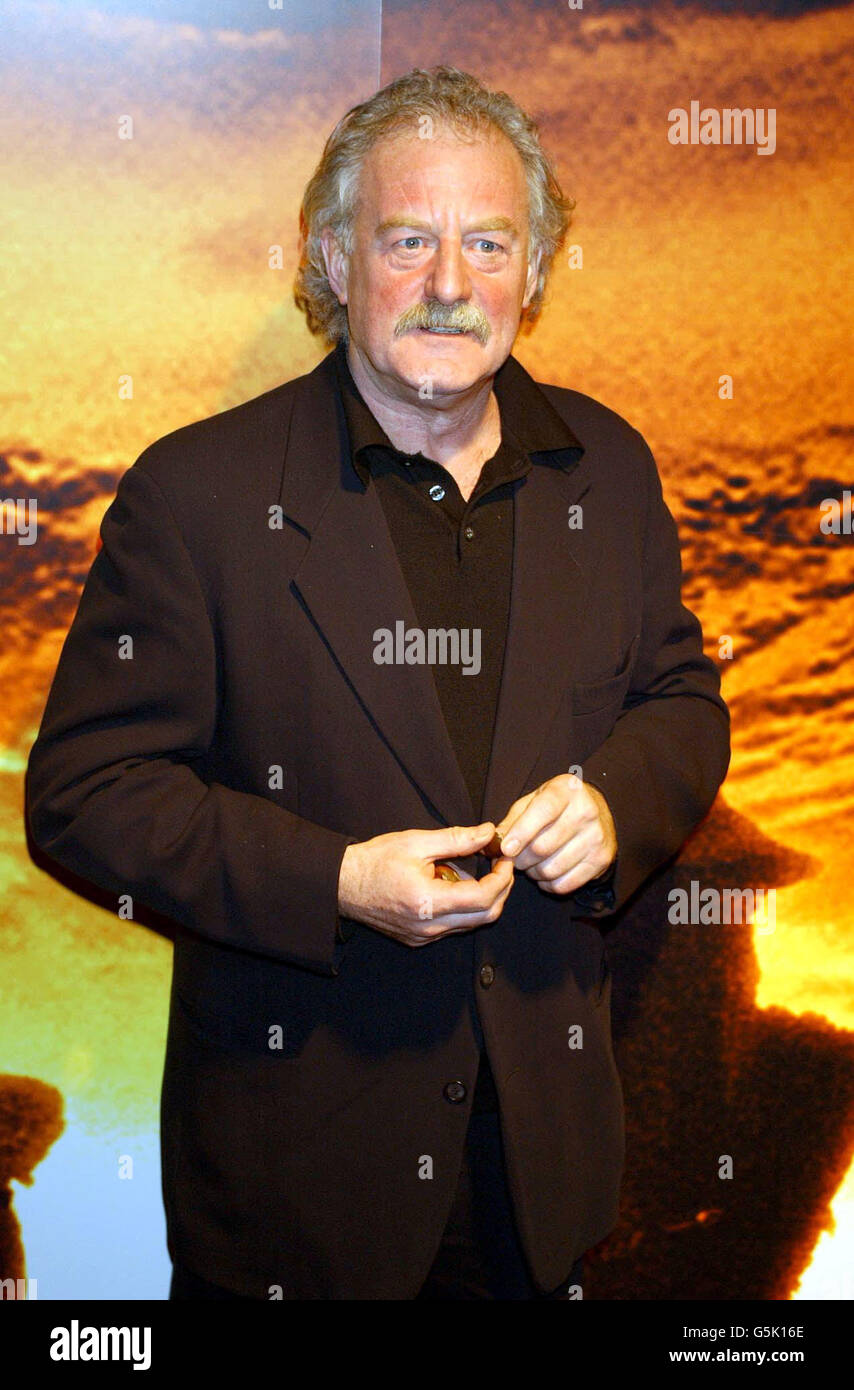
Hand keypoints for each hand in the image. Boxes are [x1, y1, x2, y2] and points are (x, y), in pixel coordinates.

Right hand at [337, 823, 515, 947]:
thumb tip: (487, 833)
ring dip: (482, 899)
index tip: (504, 859)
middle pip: (485, 916)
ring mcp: (424, 936)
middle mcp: (429, 926)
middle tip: (500, 866)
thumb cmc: (375, 861)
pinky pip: (454, 927)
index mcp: (428, 901)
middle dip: (500, 890)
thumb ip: (456, 839)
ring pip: (471, 924)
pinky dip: (463, 907)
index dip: (502, 878)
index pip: (483, 898)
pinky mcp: (419, 939)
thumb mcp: (416, 842)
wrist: (343, 885)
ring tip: (471, 871)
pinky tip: (452, 885)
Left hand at [495, 774, 616, 895]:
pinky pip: (564, 884)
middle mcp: (586, 812)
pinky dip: (547, 884)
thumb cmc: (558, 806)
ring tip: (531, 864)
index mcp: (566, 790)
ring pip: (551, 869)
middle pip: (542, 847)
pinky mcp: (601, 860)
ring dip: (533, 872)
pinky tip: (546, 873)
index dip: (521, 833)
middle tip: (514, 858)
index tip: (506, 849)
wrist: (597, 811)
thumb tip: (494, 843)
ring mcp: (596, 837)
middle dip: (520, 859)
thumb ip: (513, 819)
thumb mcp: (534, 800)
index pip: (543, 812)